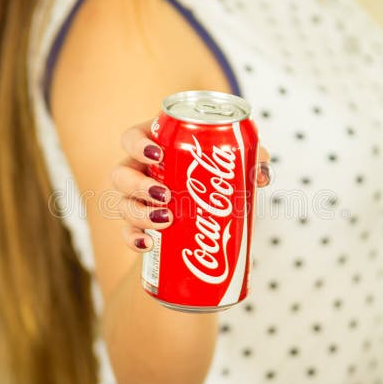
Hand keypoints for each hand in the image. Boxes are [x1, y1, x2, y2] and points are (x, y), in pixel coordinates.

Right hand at [111, 120, 270, 252]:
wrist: (211, 213)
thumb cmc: (216, 175)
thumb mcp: (233, 162)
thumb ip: (250, 160)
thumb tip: (260, 175)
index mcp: (153, 147)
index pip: (131, 139)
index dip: (138, 146)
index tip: (158, 154)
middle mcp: (138, 172)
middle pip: (121, 174)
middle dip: (138, 184)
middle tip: (166, 194)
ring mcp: (136, 200)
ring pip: (123, 204)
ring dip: (139, 213)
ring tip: (165, 220)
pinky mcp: (140, 226)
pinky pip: (127, 233)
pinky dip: (134, 239)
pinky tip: (147, 244)